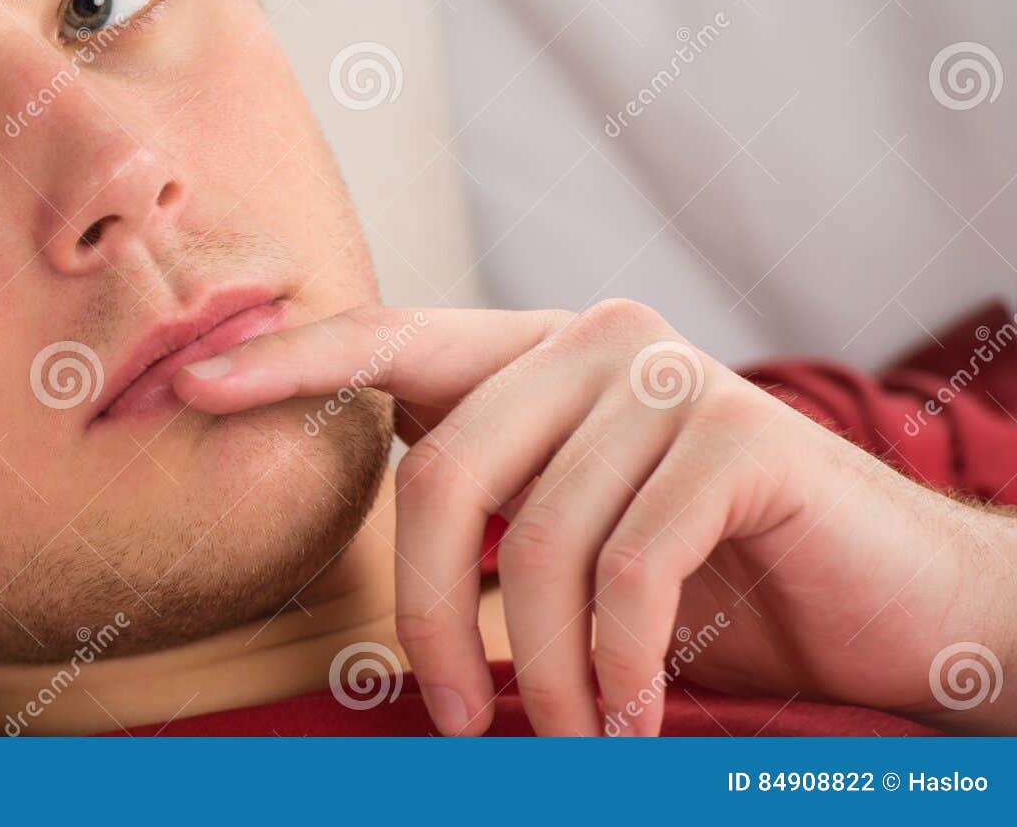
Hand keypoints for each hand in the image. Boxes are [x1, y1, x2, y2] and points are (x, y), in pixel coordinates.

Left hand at [175, 301, 1016, 734]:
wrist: (890, 604)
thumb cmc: (713, 583)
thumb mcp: (575, 544)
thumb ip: (492, 520)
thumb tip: (376, 595)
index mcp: (536, 355)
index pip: (389, 341)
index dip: (288, 363)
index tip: (191, 388)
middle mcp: (595, 340)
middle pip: (441, 470)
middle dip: (425, 612)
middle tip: (446, 716)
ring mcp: (669, 376)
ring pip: (533, 537)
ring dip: (540, 671)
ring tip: (567, 739)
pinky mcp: (740, 434)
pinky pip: (624, 568)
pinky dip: (611, 665)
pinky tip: (627, 721)